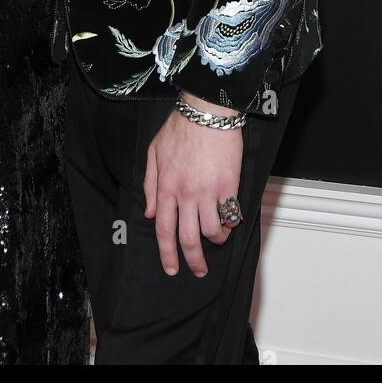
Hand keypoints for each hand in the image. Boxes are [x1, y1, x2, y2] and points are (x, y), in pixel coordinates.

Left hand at [143, 99, 242, 277]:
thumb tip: (150, 213)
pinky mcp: (228, 185)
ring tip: (217, 239)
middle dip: (193, 261)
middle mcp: (185, 194)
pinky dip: (230, 223)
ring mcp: (208, 191)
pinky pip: (230, 215)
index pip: (164, 230)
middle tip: (198, 271)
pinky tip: (229, 221)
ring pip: (211, 231)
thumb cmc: (180, 127)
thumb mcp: (154, 152)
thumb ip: (150, 184)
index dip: (167, 254)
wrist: (207, 111)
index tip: (171, 268)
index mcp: (166, 187)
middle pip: (188, 238)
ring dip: (215, 241)